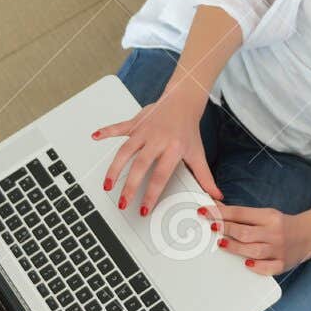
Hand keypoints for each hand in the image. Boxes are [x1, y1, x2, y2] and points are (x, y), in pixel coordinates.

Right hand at [93, 89, 223, 215]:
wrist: (183, 101)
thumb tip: (216, 196)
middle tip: (122, 202)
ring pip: (125, 150)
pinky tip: (95, 137)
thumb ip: (204, 177)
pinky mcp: (135, 123)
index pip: (160, 176)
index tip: (144, 208)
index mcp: (173, 149)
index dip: (151, 194)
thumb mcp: (198, 154)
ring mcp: (144, 131)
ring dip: (114, 168)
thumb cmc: (188, 129)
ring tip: (107, 185)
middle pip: (140, 166)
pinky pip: (118, 127)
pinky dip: (106, 131)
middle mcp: (157, 140)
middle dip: (129, 186)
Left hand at [204, 204, 310, 275]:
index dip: (221, 213)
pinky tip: (247, 264)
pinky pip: (268, 268)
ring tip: (221, 244)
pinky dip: (257, 267)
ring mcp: (279, 250)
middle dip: (226, 229)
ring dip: (235, 247)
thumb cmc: (283, 224)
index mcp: (270, 217)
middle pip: (245, 232)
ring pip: (254, 250)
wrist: (310, 234)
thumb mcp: (266, 214)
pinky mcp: (283, 264)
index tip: (205, 211)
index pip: (241, 213)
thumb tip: (217, 207)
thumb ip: (243, 214)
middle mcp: (275, 233)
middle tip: (211, 227)